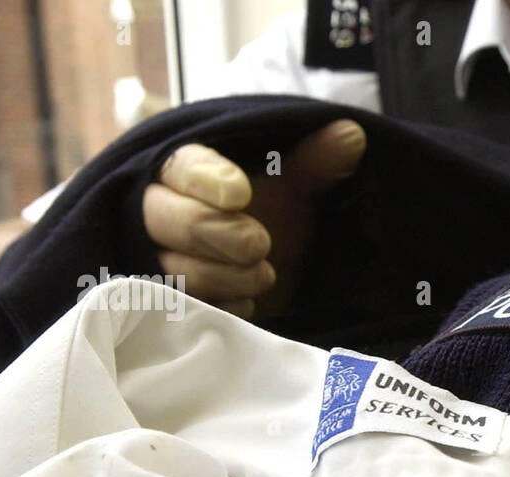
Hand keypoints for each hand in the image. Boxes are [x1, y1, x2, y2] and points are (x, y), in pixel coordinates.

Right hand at [142, 119, 366, 319]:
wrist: (274, 272)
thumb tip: (352, 135)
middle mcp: (158, 211)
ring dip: (227, 275)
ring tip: (264, 272)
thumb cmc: (273, 217)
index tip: (241, 193)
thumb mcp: (295, 187)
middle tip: (259, 243)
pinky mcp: (168, 303)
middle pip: (164, 218)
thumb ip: (316, 162)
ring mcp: (157, 259)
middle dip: (219, 233)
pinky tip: (248, 300)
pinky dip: (223, 306)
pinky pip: (185, 308)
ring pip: (174, 269)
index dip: (206, 179)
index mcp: (185, 170)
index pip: (179, 165)